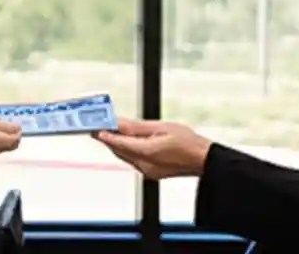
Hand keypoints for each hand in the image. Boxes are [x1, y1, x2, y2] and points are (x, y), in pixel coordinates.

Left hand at [93, 118, 212, 179]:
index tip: (94, 128)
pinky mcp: (151, 173)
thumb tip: (119, 124)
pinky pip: (133, 160)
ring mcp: (147, 171)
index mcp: (147, 153)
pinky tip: (127, 141)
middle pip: (120, 151)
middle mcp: (145, 165)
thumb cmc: (188, 142)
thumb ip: (137, 127)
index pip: (119, 144)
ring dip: (117, 145)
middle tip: (99, 126)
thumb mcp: (161, 127)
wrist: (203, 160)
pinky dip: (127, 150)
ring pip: (125, 156)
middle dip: (109, 139)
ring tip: (110, 131)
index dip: (104, 136)